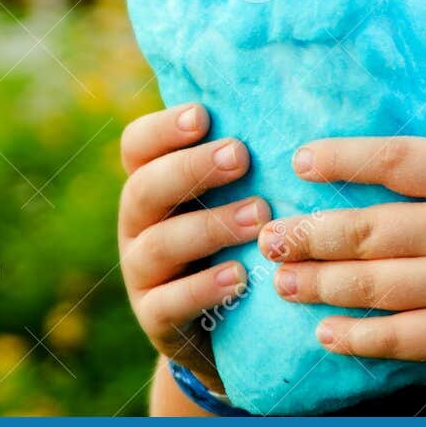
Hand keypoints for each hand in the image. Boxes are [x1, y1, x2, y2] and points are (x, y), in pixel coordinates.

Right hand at [117, 103, 267, 393]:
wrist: (222, 328)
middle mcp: (137, 225)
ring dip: (210, 226)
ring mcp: (141, 273)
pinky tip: (241, 276)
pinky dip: (204, 289)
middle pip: (144, 188)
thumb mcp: (231, 196)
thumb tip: (289, 98)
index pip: (136, 146)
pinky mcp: (155, 319)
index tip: (204, 115)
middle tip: (241, 155)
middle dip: (192, 169)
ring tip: (260, 215)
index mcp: (151, 184)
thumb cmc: (235, 238)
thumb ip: (242, 159)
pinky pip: (169, 304)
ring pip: (158, 245)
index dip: (163, 128)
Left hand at [258, 136, 425, 388]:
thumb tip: (382, 187)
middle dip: (309, 233)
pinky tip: (326, 333)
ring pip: (371, 283)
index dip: (343, 156)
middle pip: (368, 226)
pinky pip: (397, 338)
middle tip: (269, 235)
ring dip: (319, 284)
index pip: (396, 158)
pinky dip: (355, 337)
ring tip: (283, 281)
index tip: (301, 159)